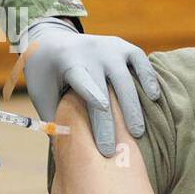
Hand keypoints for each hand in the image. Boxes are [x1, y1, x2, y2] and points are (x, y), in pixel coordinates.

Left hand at [20, 21, 159, 157]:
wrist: (52, 40)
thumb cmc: (45, 75)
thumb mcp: (40, 93)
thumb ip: (52, 118)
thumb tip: (64, 153)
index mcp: (67, 61)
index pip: (81, 80)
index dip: (92, 93)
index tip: (102, 109)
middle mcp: (91, 51)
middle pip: (105, 88)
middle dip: (110, 120)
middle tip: (114, 150)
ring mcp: (110, 47)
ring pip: (126, 78)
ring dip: (133, 107)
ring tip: (137, 133)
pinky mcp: (123, 46)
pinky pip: (140, 61)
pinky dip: (149, 78)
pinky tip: (154, 98)